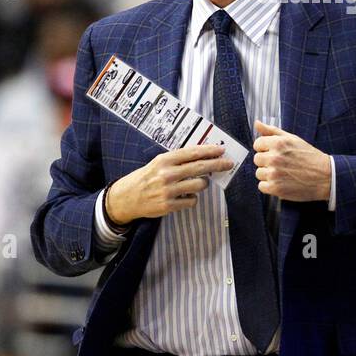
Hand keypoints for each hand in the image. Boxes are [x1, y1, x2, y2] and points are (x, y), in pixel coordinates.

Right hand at [106, 145, 233, 223]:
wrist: (126, 197)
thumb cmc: (146, 177)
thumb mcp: (158, 163)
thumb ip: (178, 160)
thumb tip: (203, 155)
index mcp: (164, 160)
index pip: (192, 153)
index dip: (209, 151)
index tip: (221, 150)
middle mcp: (167, 174)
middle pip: (200, 168)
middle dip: (217, 164)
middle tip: (228, 164)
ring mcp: (168, 191)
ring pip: (200, 185)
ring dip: (204, 183)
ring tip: (199, 182)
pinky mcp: (168, 206)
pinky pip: (192, 200)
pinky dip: (192, 198)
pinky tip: (185, 195)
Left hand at [252, 121, 331, 202]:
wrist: (325, 176)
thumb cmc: (309, 157)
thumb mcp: (292, 139)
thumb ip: (272, 131)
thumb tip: (257, 123)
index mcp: (278, 143)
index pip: (257, 144)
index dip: (265, 149)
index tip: (275, 153)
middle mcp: (274, 158)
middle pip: (257, 159)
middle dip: (266, 162)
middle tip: (281, 164)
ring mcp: (274, 174)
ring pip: (259, 173)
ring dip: (268, 174)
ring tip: (283, 173)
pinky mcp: (276, 188)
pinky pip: (262, 186)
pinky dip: (270, 186)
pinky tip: (281, 182)